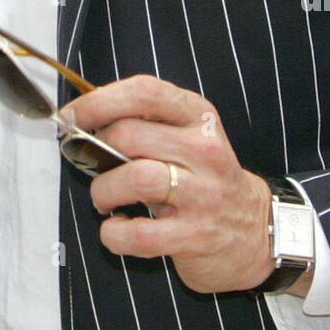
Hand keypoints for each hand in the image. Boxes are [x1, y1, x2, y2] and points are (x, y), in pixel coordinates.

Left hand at [63, 75, 273, 292]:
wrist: (258, 231)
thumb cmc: (206, 178)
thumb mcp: (189, 136)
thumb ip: (147, 123)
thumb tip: (85, 118)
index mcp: (198, 116)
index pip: (144, 92)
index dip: (99, 101)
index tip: (72, 115)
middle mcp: (204, 150)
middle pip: (129, 136)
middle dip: (95, 151)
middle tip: (93, 165)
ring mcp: (203, 194)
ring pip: (134, 178)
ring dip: (103, 190)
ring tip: (104, 198)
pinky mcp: (196, 236)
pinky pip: (140, 234)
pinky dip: (114, 233)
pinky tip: (117, 229)